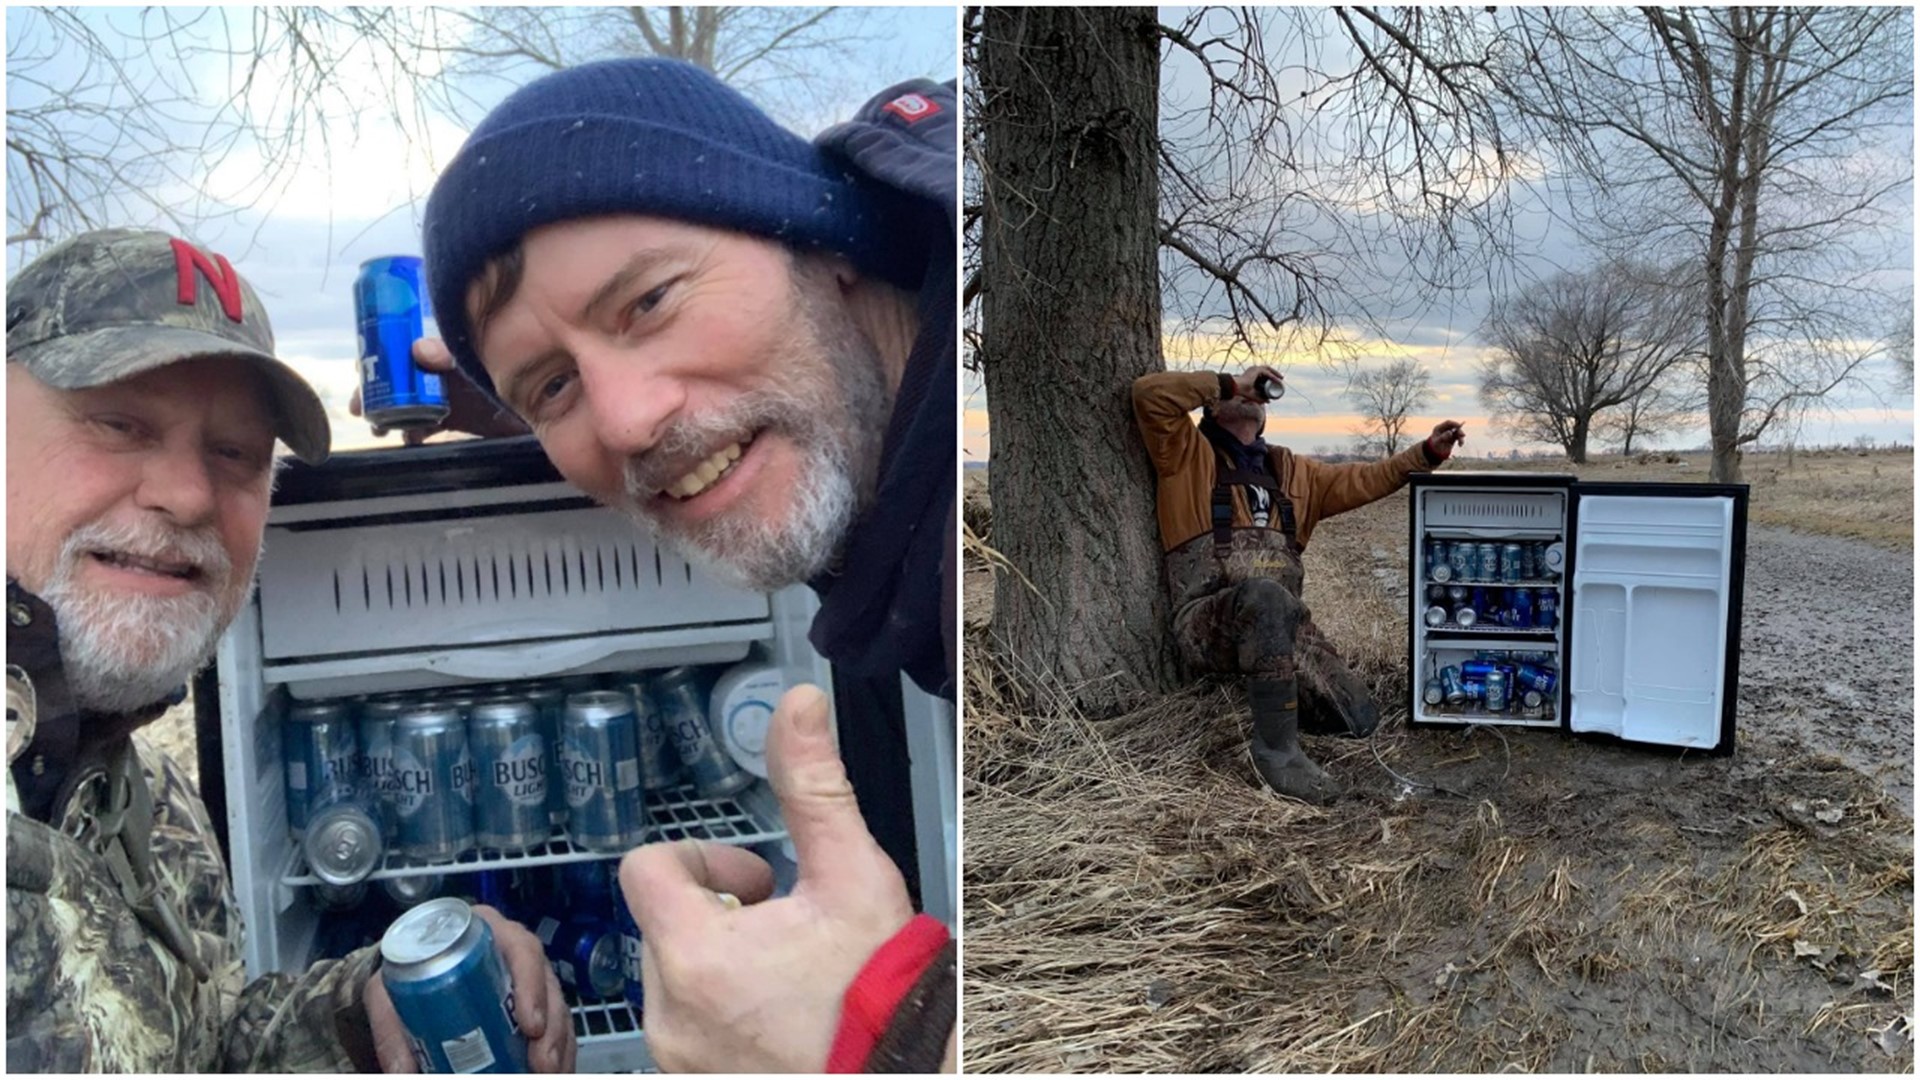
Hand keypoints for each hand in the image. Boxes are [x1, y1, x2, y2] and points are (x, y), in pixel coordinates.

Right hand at [347, 338, 532, 444]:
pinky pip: (428, 425)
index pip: (402, 347)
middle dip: (377, 392)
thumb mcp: (478, 357)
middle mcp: (442, 370)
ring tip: (381, 428)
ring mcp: (449, 395)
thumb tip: (416, 349)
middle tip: (362, 409)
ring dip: (390, 415)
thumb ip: (451, 353)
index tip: (361, 370)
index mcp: (444, 349)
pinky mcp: (459, 418)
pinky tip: (411, 439)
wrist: (552, 399)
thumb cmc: (516, 366)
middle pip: (398, 379)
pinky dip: (415, 432)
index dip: (378, 357)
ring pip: (408, 405)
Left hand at [365, 904, 576, 1072]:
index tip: (530, 1025)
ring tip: (551, 1074)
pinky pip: (556, 1027)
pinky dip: (559, 1052)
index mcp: (487, 935)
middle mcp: (515, 954)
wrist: (409, 977)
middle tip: (542, 1064)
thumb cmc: (404, 974)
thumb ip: (390, 1027)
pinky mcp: (533, 1005)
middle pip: (548, 984)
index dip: (533, 986)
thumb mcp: (386, 992)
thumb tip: (403, 1072)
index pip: (522, 950)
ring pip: (557, 1008)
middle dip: (552, 1029)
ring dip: (559, 1045)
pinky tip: (556, 1071)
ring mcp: (528, 980)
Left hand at [621, 685, 917, 1072]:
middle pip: (665, 923)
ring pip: (677, 978)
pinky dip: (725, 1013)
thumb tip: (797, 708)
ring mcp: (679, 1056)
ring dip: (723, 964)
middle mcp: (672, 1012)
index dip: (702, 859)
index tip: (754, 877)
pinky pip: (690, 1027)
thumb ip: (813, 787)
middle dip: (722, 915)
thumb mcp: (854, 875)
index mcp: (697, 953)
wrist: (905, 1076)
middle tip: (789, 929)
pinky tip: (783, 1016)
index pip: (646, 869)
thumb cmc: (881, 992)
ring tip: (790, 976)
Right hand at [1232, 364, 1282, 401]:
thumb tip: (1269, 401)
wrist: (1237, 388)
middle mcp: (1254, 369)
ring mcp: (1255, 368)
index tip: (1277, 381)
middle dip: (1275, 373)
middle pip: (1267, 369)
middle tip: (1281, 379)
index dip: (1271, 376)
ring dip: (1276, 373)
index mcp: (1252, 373)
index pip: (1264, 373)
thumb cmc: (1243, 392)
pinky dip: (1273, 377)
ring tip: (1281, 378)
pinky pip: (1267, 373)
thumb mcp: (1255, 395)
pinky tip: (1278, 380)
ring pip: (1268, 369)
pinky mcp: (1256, 370)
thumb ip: (1261, 398)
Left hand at [1427, 420, 1466, 458]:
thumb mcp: (1437, 442)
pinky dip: (1460, 440)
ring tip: (1461, 443)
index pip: (1448, 423)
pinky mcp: (1452, 438)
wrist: (1434, 453)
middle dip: (1459, 430)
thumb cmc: (1434, 447)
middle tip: (1463, 435)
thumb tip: (1450, 432)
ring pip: (1457, 432)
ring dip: (1460, 437)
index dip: (1454, 423)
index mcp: (1439, 428)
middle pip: (1454, 427)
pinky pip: (1458, 438)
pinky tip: (1460, 445)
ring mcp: (1449, 433)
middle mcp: (1445, 429)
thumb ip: (1443, 437)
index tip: (1459, 426)